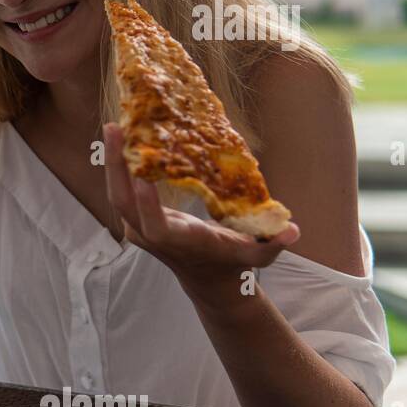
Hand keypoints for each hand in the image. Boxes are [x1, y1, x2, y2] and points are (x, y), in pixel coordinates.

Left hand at [102, 122, 299, 297]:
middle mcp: (151, 236)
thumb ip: (274, 243)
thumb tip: (292, 231)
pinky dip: (120, 166)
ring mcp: (138, 228)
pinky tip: (123, 139)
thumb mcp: (258, 255)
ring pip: (117, 194)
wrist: (209, 280)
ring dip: (114, 161)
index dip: (146, 205)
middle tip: (114, 129)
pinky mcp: (133, 219)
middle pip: (123, 203)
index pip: (155, 227)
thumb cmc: (234, 262)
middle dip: (116, 167)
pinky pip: (122, 191)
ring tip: (113, 127)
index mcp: (180, 241)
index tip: (142, 177)